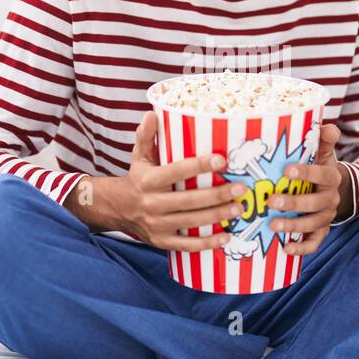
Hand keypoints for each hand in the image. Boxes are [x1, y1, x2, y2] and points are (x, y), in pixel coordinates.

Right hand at [110, 110, 245, 251]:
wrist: (117, 209)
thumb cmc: (137, 178)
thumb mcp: (138, 156)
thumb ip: (146, 136)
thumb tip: (152, 113)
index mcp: (148, 180)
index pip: (176, 171)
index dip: (199, 165)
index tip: (221, 160)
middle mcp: (152, 203)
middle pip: (189, 200)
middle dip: (217, 195)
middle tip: (240, 188)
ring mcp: (156, 225)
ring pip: (191, 222)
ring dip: (217, 216)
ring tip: (239, 209)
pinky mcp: (162, 241)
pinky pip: (187, 245)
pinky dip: (207, 244)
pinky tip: (226, 237)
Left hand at [266, 122, 347, 256]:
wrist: (333, 190)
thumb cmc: (320, 167)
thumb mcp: (324, 152)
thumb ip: (324, 139)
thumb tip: (328, 126)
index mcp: (331, 177)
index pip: (321, 174)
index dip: (306, 173)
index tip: (287, 170)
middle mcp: (331, 199)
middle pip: (315, 203)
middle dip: (293, 203)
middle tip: (271, 200)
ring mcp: (326, 217)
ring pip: (313, 224)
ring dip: (293, 226)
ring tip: (272, 225)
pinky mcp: (321, 232)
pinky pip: (315, 243)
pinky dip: (302, 248)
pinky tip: (285, 248)